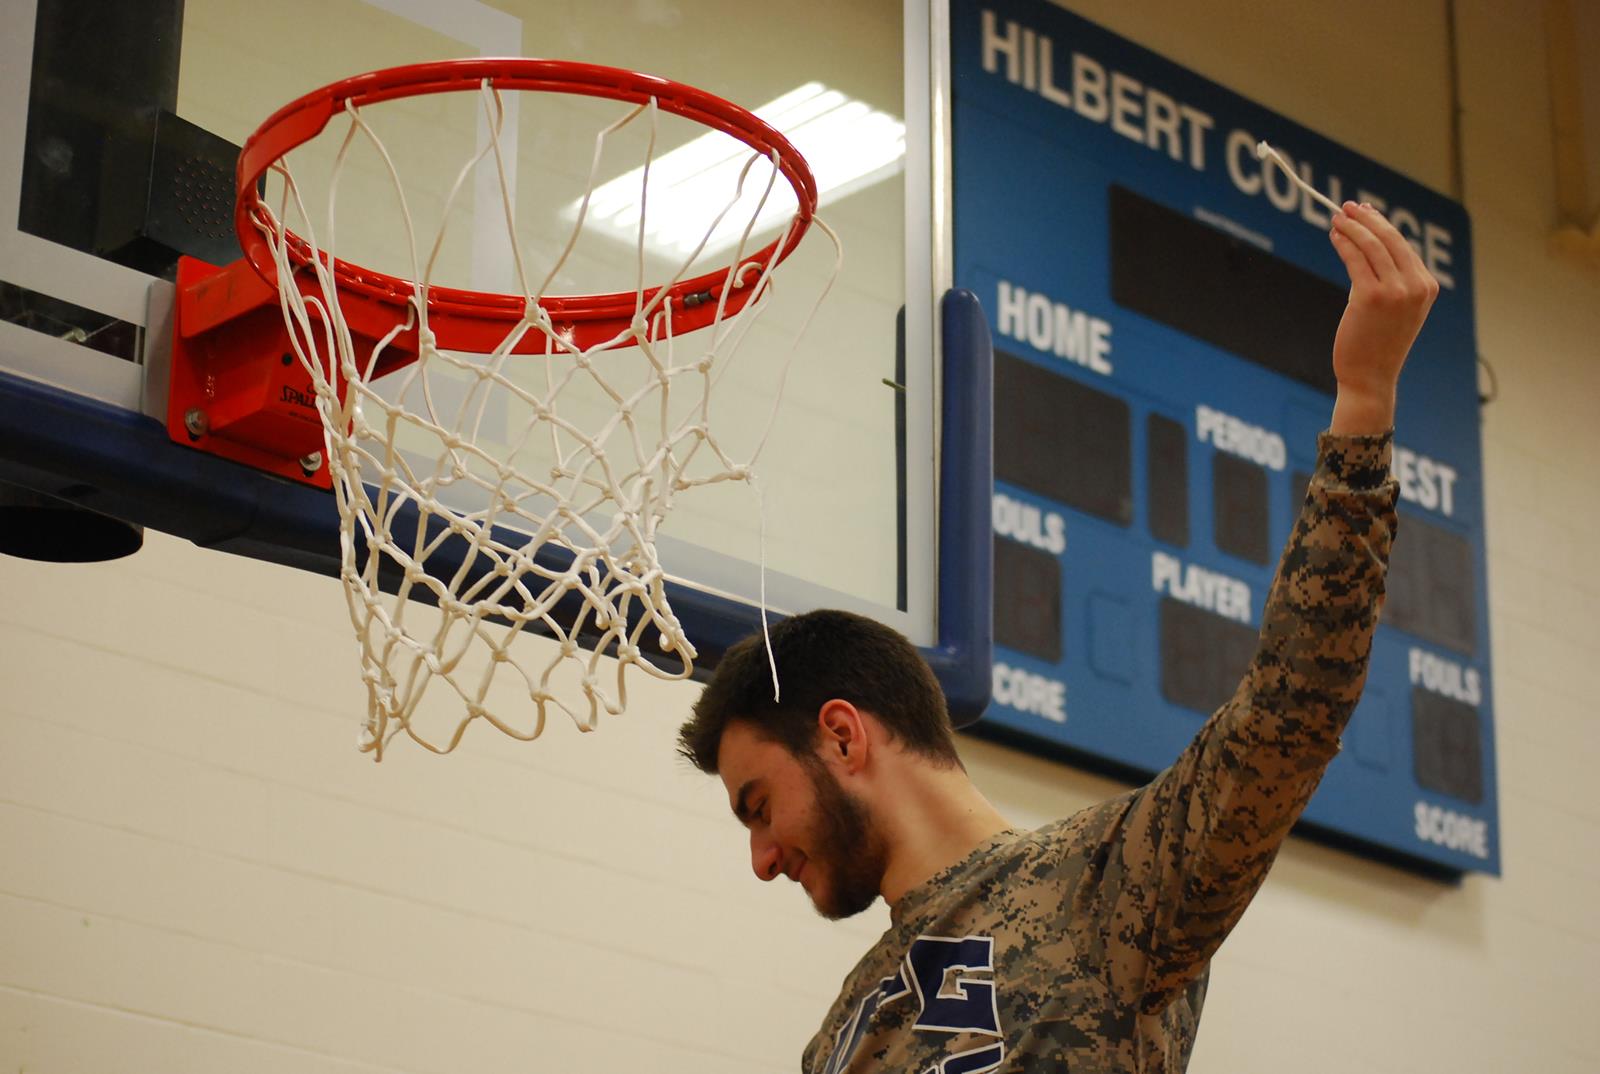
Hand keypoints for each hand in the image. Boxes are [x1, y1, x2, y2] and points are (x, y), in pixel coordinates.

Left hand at [1327, 201, 1439, 434]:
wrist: (1370, 378)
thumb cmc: (1377, 345)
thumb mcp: (1395, 308)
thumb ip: (1390, 279)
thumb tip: (1367, 243)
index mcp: (1426, 287)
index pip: (1403, 246)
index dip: (1382, 225)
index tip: (1365, 212)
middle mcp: (1416, 286)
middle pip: (1390, 239)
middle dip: (1367, 219)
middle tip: (1347, 207)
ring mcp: (1396, 291)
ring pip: (1372, 245)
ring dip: (1352, 227)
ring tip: (1337, 218)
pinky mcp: (1371, 297)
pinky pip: (1356, 259)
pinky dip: (1344, 243)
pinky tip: (1335, 236)